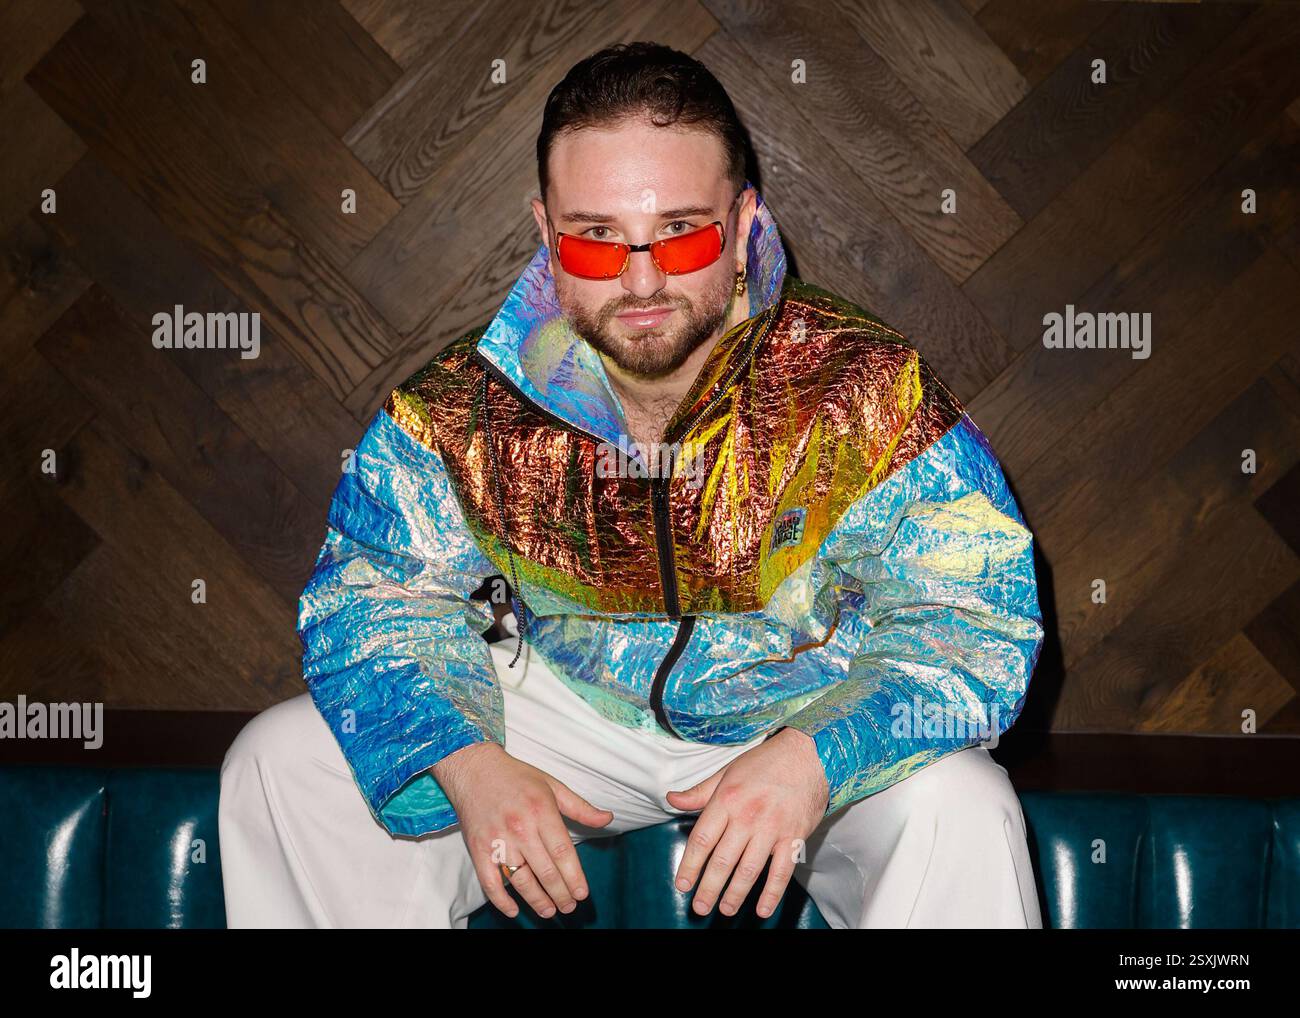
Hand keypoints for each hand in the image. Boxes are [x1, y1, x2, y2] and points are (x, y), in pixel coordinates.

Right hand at [433, 742, 613, 919]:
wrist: (474, 769)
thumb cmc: (516, 777)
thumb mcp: (553, 785)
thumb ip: (580, 807)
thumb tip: (607, 818)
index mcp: (541, 811)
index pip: (562, 852)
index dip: (574, 877)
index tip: (582, 894)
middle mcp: (520, 828)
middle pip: (545, 871)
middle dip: (560, 894)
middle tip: (569, 907)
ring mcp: (497, 840)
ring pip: (520, 880)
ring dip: (537, 901)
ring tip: (549, 911)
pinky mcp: (478, 849)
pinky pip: (490, 882)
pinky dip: (501, 900)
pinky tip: (514, 910)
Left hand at [665, 728, 828, 918]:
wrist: (809, 755)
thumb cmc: (765, 763)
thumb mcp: (727, 771)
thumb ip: (699, 792)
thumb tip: (671, 799)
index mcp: (727, 799)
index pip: (702, 839)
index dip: (690, 865)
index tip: (682, 884)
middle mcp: (747, 816)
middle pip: (722, 860)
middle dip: (709, 888)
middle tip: (700, 908)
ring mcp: (772, 828)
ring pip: (749, 870)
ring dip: (735, 894)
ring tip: (725, 910)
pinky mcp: (794, 837)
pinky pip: (782, 871)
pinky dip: (772, 893)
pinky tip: (762, 909)